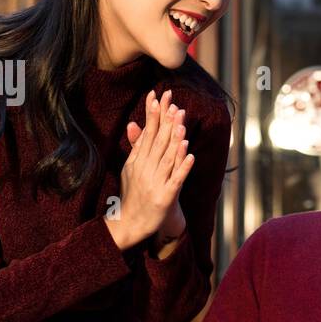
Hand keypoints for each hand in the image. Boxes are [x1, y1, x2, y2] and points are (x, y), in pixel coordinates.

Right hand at [106, 89, 192, 249]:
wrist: (130, 225)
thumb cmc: (135, 195)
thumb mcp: (131, 169)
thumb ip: (136, 146)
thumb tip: (133, 123)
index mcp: (136, 161)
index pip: (147, 133)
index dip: (154, 114)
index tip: (159, 95)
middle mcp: (144, 170)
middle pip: (158, 142)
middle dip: (166, 122)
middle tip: (175, 103)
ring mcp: (154, 184)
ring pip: (167, 159)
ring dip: (175, 141)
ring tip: (181, 124)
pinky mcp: (164, 198)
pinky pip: (176, 180)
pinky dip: (183, 167)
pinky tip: (190, 154)